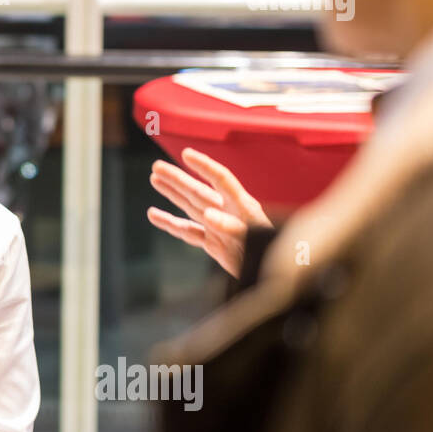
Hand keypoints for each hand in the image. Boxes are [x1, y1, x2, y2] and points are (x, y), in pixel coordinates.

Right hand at [147, 147, 271, 278]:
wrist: (278, 277)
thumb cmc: (273, 255)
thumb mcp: (256, 240)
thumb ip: (232, 227)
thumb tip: (208, 215)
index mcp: (243, 207)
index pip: (221, 179)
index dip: (204, 166)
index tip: (186, 154)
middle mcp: (229, 213)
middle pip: (199, 191)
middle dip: (178, 178)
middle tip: (157, 166)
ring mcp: (218, 228)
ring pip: (190, 206)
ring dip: (172, 193)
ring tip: (155, 178)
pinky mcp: (213, 244)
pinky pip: (187, 231)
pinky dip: (170, 223)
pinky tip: (154, 215)